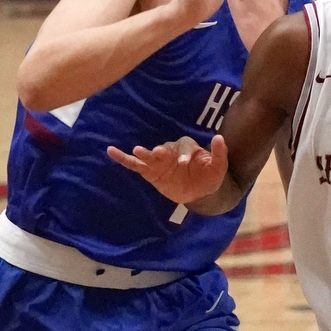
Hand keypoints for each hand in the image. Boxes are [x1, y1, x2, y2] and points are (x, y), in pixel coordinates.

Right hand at [107, 134, 228, 204]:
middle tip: (158, 153)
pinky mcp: (149, 172)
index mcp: (187, 148)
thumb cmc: (209, 177)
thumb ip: (220, 153)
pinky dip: (123, 158)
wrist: (199, 193)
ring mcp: (158, 161)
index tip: (184, 163)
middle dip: (161, 151)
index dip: (183, 153)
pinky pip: (134, 164)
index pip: (183, 146)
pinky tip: (111, 151)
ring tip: (137, 150)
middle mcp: (171, 151)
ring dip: (144, 153)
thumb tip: (219, 137)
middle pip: (164, 149)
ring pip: (149, 155)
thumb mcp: (218, 167)